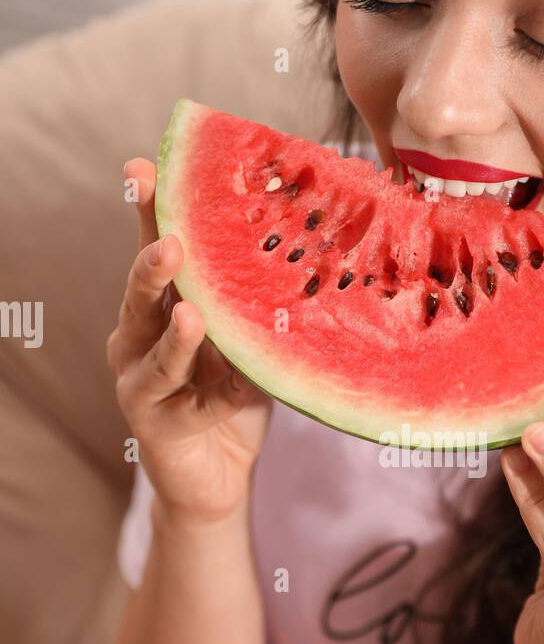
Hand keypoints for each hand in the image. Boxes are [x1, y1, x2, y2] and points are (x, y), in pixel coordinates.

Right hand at [106, 158, 272, 524]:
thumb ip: (256, 302)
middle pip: (141, 294)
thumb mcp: (248, 340)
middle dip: (153, 265)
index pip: (154, 248)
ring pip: (155, 354)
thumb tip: (305, 238)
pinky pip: (194, 405)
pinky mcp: (155, 426)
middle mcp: (138, 338)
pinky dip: (222, 394)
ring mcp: (140, 383)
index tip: (143, 168)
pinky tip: (242, 385)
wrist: (217, 475)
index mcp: (160, 305)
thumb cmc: (230, 395)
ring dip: (176, 335)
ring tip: (193, 314)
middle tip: (172, 241)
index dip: (149, 210)